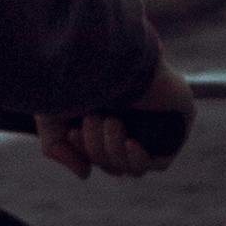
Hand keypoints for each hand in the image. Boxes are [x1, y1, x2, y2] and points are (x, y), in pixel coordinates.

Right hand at [36, 50, 194, 183]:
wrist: (104, 51)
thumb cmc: (74, 75)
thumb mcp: (50, 116)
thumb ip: (56, 148)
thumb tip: (86, 174)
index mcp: (106, 114)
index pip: (97, 155)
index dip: (84, 151)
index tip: (74, 132)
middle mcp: (132, 118)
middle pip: (112, 162)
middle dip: (97, 148)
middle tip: (92, 120)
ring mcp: (155, 122)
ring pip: (132, 165)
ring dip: (114, 150)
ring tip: (111, 121)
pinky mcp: (176, 122)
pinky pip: (159, 162)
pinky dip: (139, 159)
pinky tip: (130, 142)